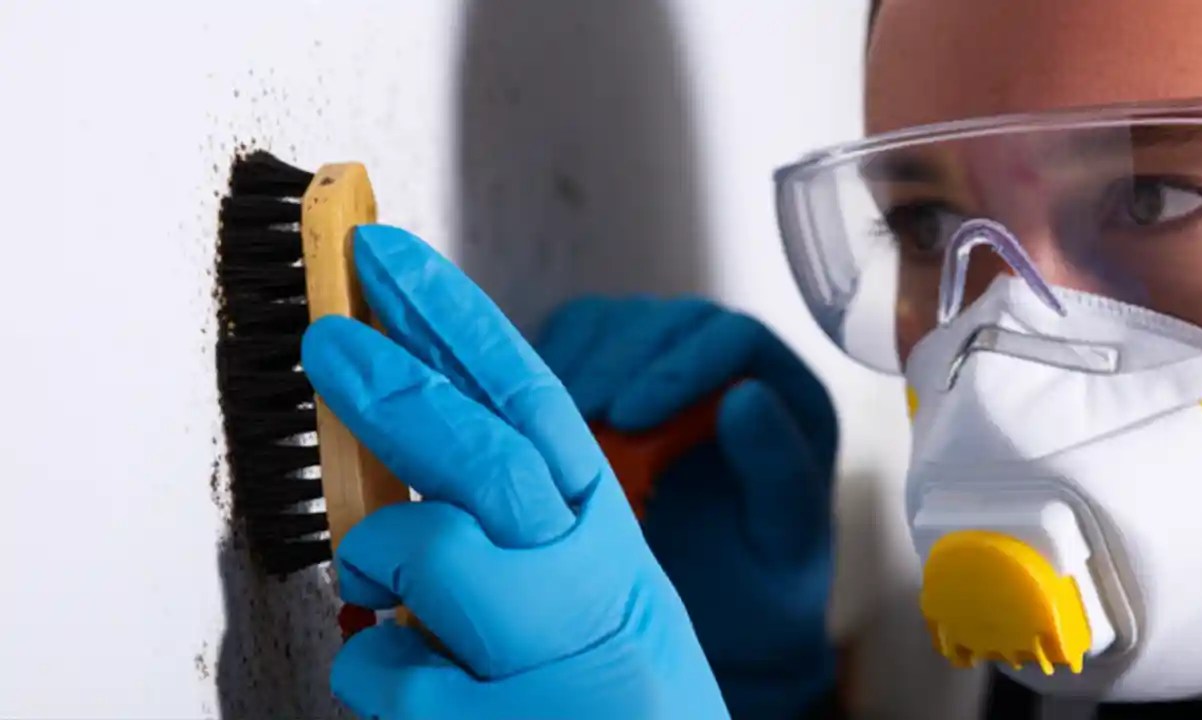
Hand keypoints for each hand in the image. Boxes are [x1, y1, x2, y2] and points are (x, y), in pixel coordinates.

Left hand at [301, 225, 729, 719]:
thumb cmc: (605, 686)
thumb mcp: (579, 587)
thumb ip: (503, 518)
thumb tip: (394, 450)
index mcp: (608, 529)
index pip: (532, 401)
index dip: (457, 319)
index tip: (389, 261)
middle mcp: (595, 579)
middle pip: (490, 458)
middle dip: (397, 388)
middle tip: (327, 340)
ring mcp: (559, 655)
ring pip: (433, 556)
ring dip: (384, 568)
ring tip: (400, 598)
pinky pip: (387, 673)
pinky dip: (379, 676)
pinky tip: (426, 689)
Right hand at [536, 297, 839, 718]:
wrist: (714, 612)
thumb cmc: (759, 582)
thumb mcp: (785, 539)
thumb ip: (779, 470)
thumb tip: (745, 396)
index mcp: (781, 385)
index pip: (733, 337)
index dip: (679, 365)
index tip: (630, 416)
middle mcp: (720, 358)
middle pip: (663, 321)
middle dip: (615, 364)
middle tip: (574, 419)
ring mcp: (658, 360)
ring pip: (609, 324)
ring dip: (571, 365)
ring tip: (545, 425)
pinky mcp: (607, 374)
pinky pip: (566, 346)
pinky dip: (539, 373)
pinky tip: (525, 423)